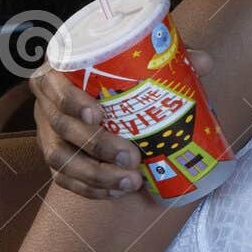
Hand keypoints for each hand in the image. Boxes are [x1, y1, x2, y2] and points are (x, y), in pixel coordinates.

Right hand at [30, 48, 212, 198]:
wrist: (101, 90)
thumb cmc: (119, 71)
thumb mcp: (137, 60)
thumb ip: (166, 58)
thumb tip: (204, 61)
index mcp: (58, 73)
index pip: (54, 86)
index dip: (71, 102)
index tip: (98, 116)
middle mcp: (47, 104)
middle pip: (61, 128)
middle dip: (96, 146)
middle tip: (131, 157)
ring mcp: (48, 133)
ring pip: (60, 159)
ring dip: (95, 175)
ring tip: (130, 182)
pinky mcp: (55, 157)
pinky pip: (64, 179)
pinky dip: (90, 189)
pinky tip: (115, 193)